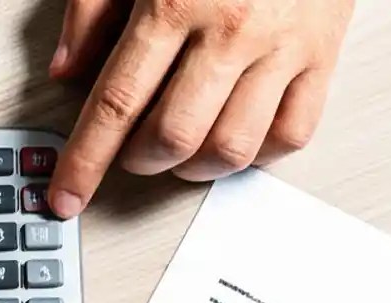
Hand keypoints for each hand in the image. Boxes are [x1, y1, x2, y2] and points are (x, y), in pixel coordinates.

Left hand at [46, 0, 352, 217]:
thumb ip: (93, 8)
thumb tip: (69, 72)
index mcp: (175, 1)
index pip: (118, 103)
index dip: (87, 160)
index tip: (68, 195)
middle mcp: (232, 30)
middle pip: (174, 137)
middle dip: (139, 161)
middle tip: (130, 150)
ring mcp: (283, 48)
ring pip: (231, 149)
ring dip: (193, 167)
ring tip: (179, 148)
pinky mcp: (322, 56)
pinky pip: (290, 135)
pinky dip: (255, 153)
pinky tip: (232, 133)